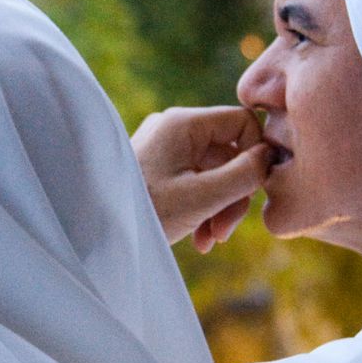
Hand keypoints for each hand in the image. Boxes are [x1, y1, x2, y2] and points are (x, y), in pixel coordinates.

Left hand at [131, 106, 271, 251]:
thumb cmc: (144, 211)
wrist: (91, 231)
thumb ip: (244, 175)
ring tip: (210, 240)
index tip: (259, 190)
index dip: (258, 154)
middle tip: (225, 230)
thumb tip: (270, 158)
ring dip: (220, 207)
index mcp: (183, 123)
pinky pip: (194, 182)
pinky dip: (202, 208)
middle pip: (229, 152)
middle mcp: (173, 129)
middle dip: (235, 193)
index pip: (242, 122)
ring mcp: (164, 149)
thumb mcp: (202, 197)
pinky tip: (199, 238)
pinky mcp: (157, 170)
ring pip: (214, 172)